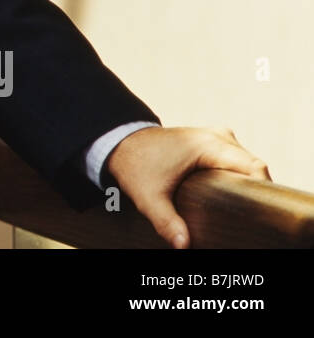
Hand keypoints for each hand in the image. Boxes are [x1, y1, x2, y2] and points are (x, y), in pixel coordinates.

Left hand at [105, 126, 270, 248]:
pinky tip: (233, 193)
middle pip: (253, 165)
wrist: (120, 142)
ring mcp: (216, 136)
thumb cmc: (135, 166)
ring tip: (241, 206)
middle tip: (248, 216)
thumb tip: (183, 245)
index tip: (259, 210)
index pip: (253, 166)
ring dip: (247, 181)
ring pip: (247, 161)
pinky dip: (238, 174)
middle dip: (255, 189)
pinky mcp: (212, 141)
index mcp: (208, 145)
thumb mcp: (149, 197)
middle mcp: (217, 136)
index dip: (262, 188)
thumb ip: (166, 221)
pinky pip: (237, 158)